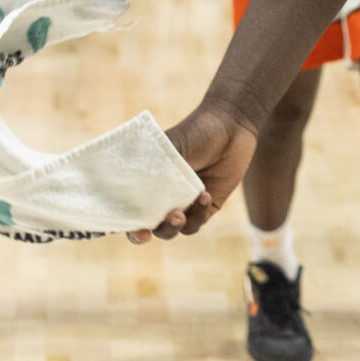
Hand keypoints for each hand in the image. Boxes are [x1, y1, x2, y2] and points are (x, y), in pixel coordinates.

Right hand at [129, 100, 257, 243]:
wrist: (231, 126)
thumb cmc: (194, 133)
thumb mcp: (168, 150)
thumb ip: (151, 172)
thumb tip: (129, 192)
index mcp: (147, 182)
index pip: (129, 210)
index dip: (128, 226)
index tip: (137, 231)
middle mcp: (163, 196)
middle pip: (148, 226)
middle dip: (146, 234)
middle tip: (149, 232)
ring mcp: (184, 203)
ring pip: (172, 230)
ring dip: (174, 226)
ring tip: (180, 213)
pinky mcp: (206, 207)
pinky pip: (197, 223)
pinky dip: (199, 214)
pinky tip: (205, 195)